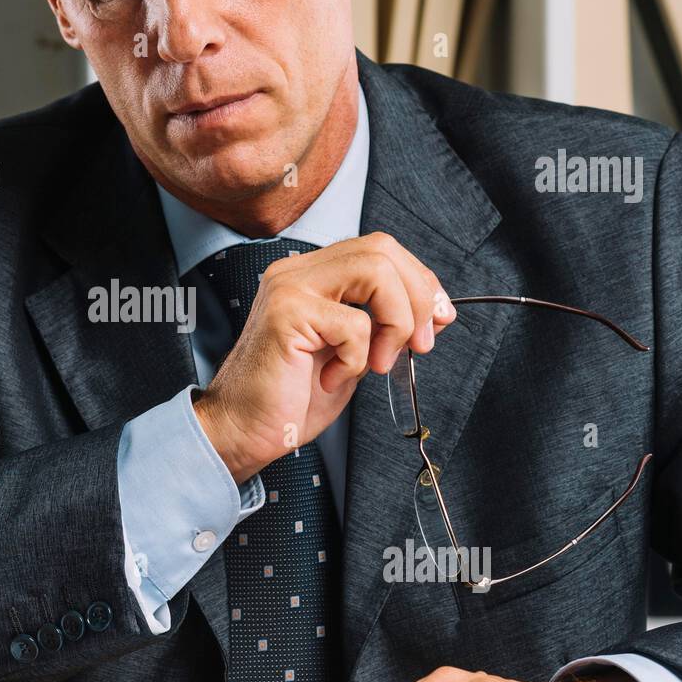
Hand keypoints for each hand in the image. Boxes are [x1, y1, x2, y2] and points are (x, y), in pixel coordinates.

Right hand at [192, 233, 456, 482]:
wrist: (243, 432)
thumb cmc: (291, 400)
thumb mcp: (353, 355)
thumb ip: (384, 327)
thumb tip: (436, 312)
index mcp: (312, 276)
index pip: (379, 250)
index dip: (419, 281)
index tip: (438, 320)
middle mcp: (297, 272)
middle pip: (382, 248)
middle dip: (417, 297)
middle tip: (419, 346)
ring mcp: (289, 288)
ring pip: (375, 269)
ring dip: (397, 321)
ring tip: (379, 362)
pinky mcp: (287, 314)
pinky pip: (355, 323)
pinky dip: (358, 358)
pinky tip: (332, 379)